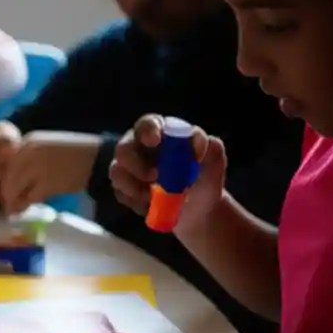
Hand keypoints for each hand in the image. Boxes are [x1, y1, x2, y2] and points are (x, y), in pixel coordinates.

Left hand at [0, 131, 100, 213]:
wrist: (98, 157)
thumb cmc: (73, 153)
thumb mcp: (45, 148)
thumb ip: (27, 159)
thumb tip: (9, 179)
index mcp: (28, 142)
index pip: (5, 162)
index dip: (2, 177)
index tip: (3, 188)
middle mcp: (29, 152)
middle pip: (7, 176)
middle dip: (4, 192)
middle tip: (6, 203)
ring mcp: (38, 167)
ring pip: (14, 188)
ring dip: (12, 201)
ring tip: (14, 209)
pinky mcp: (49, 183)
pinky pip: (30, 197)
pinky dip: (25, 205)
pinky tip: (25, 209)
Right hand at [108, 115, 227, 233]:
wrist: (199, 209)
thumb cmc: (205, 179)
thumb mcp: (214, 164)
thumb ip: (211, 148)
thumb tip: (197, 141)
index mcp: (160, 134)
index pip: (148, 124)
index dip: (148, 130)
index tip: (155, 140)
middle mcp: (138, 147)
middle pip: (123, 148)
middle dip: (136, 165)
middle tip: (155, 177)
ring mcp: (128, 168)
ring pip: (117, 172)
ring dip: (135, 186)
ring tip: (155, 196)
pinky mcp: (123, 189)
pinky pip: (120, 193)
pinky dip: (136, 202)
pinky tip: (152, 205)